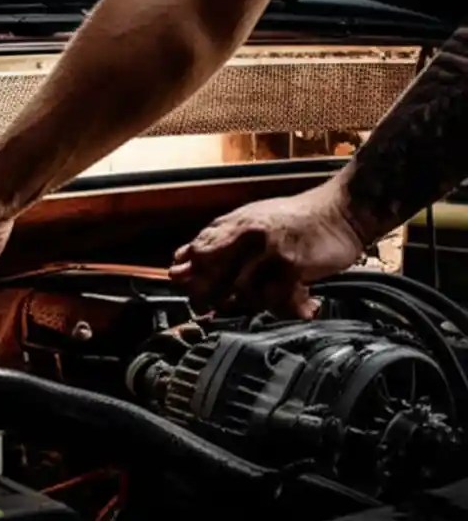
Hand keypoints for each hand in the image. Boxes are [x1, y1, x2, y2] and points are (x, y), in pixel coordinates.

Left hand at [168, 184, 365, 318]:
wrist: (341, 211)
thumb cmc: (294, 219)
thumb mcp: (248, 220)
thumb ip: (215, 240)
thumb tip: (179, 260)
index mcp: (232, 224)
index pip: (198, 253)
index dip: (191, 277)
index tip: (193, 294)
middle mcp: (246, 236)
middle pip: (213, 277)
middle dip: (212, 299)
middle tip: (220, 310)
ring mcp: (269, 251)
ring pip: (244, 294)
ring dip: (259, 305)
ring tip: (275, 301)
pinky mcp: (293, 265)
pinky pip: (278, 300)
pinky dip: (291, 308)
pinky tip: (305, 305)